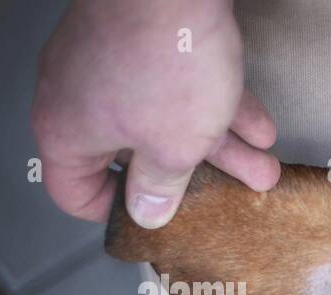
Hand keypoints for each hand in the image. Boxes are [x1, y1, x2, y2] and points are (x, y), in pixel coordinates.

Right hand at [31, 0, 278, 229]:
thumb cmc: (164, 61)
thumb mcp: (172, 148)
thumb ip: (159, 186)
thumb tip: (146, 212)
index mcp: (68, 131)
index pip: (73, 191)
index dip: (113, 213)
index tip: (152, 221)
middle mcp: (79, 96)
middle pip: (136, 155)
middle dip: (194, 179)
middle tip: (229, 198)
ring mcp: (111, 63)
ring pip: (166, 118)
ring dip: (219, 147)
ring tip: (262, 169)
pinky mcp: (143, 38)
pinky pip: (180, 85)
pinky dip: (219, 106)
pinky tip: (260, 127)